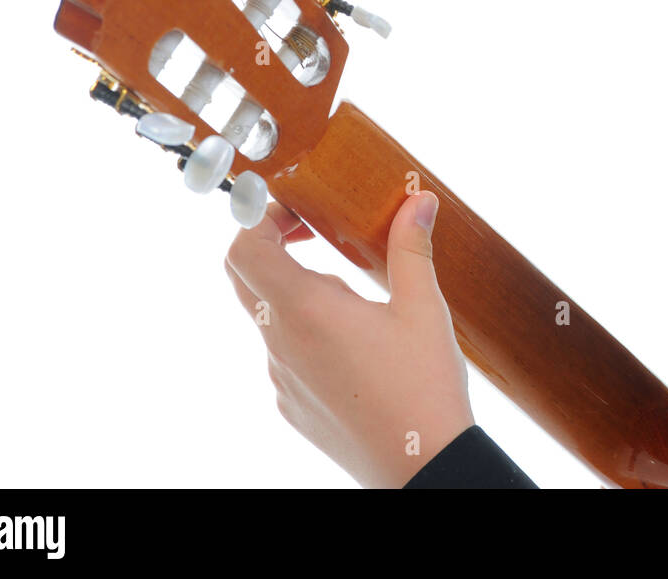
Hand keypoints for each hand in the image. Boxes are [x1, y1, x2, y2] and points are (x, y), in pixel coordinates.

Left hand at [224, 192, 475, 487]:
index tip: (299, 215)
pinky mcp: (292, 406)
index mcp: (306, 311)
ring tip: (354, 299)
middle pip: (245, 278)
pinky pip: (284, 356)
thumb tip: (418, 200)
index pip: (243, 249)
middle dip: (273, 246)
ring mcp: (281, 379)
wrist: (422, 468)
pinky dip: (307, 335)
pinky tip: (356, 346)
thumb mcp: (423, 308)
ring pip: (268, 318)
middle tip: (314, 236)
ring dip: (297, 294)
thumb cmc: (424, 389)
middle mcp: (281, 345)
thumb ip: (410, 247)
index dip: (260, 219)